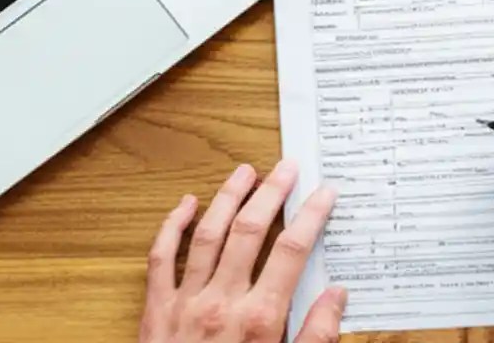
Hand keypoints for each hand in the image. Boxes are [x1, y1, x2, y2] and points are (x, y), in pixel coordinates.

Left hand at [139, 161, 346, 342]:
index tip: (324, 193)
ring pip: (207, 234)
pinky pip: (161, 258)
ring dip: (227, 197)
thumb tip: (337, 296)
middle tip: (286, 167)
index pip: (292, 251)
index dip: (311, 216)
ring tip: (244, 172)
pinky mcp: (156, 313)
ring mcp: (185, 305)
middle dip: (271, 193)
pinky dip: (172, 227)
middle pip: (249, 231)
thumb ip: (317, 337)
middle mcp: (222, 304)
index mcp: (260, 320)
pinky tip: (186, 204)